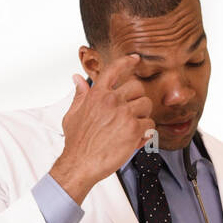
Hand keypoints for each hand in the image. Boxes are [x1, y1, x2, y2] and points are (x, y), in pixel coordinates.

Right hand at [49, 54, 154, 202]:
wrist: (80, 164)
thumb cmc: (76, 142)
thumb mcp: (73, 114)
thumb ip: (80, 95)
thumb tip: (77, 78)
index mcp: (97, 94)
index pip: (114, 69)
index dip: (127, 62)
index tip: (135, 59)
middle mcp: (111, 100)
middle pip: (137, 87)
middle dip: (138, 99)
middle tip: (133, 112)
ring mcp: (124, 114)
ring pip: (146, 105)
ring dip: (143, 116)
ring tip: (133, 127)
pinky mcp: (134, 129)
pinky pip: (150, 125)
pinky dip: (146, 133)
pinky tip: (136, 139)